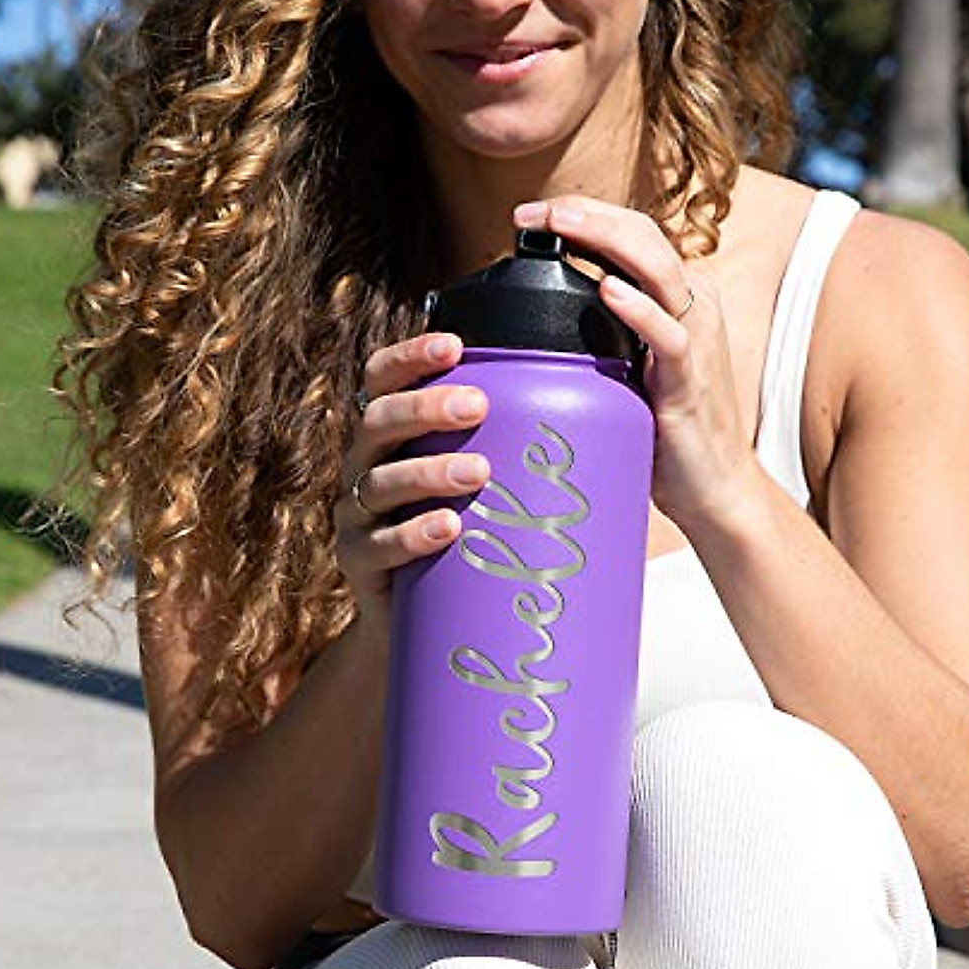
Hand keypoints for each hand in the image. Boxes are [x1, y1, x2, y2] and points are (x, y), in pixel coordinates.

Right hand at [335, 332, 490, 643]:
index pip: (382, 380)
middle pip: (378, 421)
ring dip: (428, 471)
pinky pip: (377, 545)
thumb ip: (514, 447)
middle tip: (479, 406)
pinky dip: (412, 535)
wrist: (419, 622)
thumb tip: (612, 405)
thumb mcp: (480, 485)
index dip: (409, 358)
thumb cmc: (465, 535)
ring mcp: (357, 514)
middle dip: (426, 408)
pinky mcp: (358, 562)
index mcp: (390, 435)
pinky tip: (448, 529)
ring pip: (379, 482)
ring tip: (478, 472)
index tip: (453, 345)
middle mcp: (365, 465)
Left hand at [513, 195, 758, 534]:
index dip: (582, 214)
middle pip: (641, 235)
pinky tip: (607, 290)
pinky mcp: (692, 379)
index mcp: (678, 297)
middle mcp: (694, 305)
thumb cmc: (667, 429)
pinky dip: (639, 308)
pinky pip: (670, 335)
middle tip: (532, 211)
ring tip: (561, 224)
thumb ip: (601, 336)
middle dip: (585, 214)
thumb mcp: (630, 368)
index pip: (631, 233)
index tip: (529, 213)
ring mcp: (697, 339)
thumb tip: (533, 323)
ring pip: (658, 268)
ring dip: (606, 239)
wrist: (715, 488)